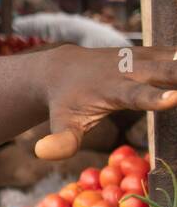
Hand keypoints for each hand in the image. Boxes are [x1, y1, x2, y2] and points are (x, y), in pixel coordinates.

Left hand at [35, 45, 176, 159]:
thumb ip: (60, 140)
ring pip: (174, 58)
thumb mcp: (61, 123)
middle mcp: (130, 70)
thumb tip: (42, 153)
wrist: (62, 67)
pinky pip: (176, 54)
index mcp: (113, 89)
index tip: (175, 98)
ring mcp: (142, 58)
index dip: (156, 97)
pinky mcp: (151, 53)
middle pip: (165, 71)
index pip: (137, 94)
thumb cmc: (65, 103)